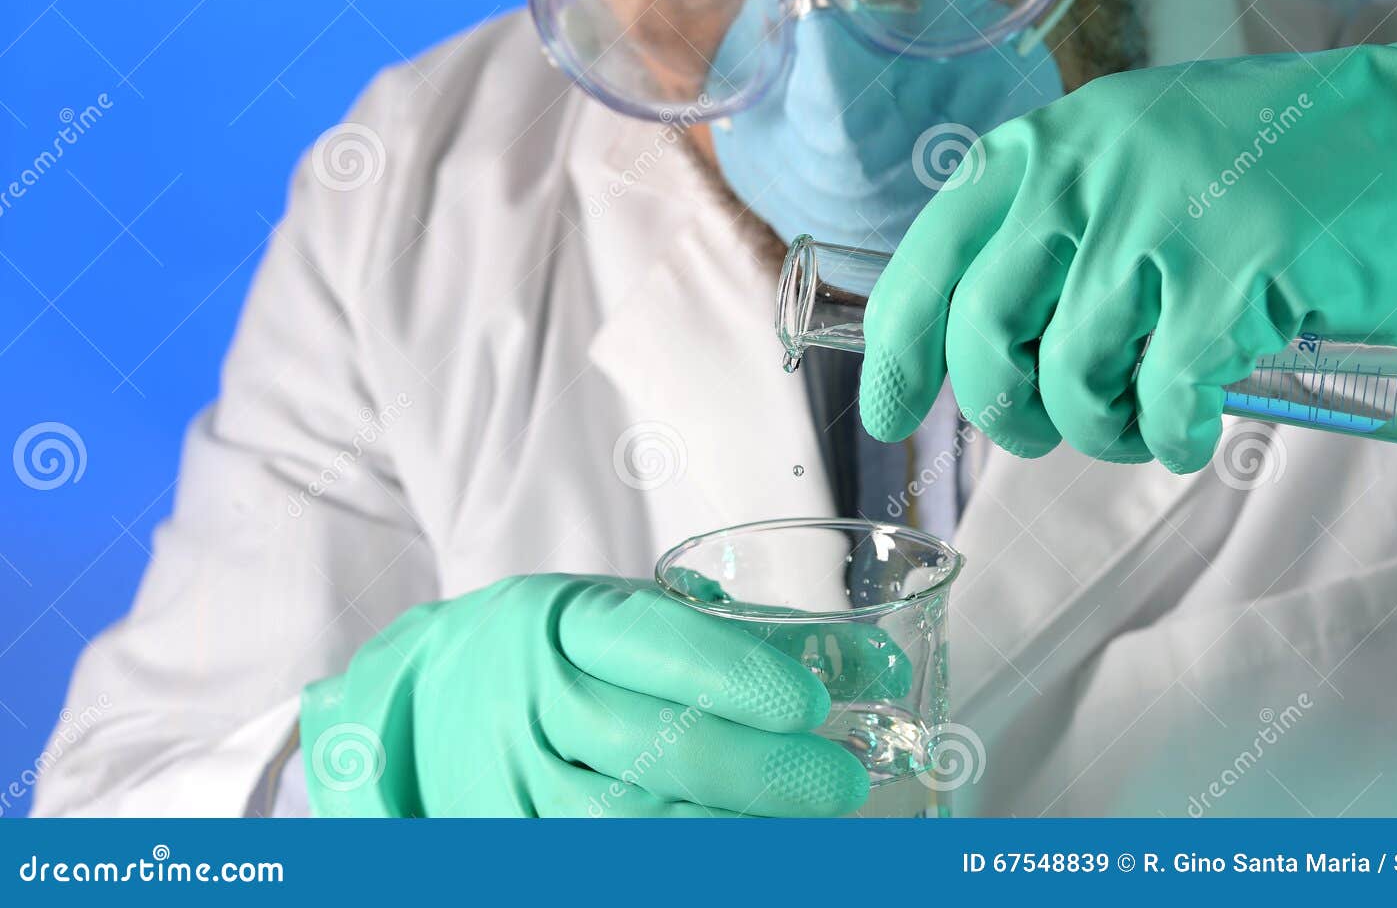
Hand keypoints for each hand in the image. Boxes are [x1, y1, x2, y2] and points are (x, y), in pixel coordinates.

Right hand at [300, 575, 869, 816]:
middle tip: (840, 785)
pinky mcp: (504, 848)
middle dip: (759, 774)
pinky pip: (601, 871)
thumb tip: (879, 666)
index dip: (736, 675)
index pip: (653, 641)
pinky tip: (744, 865)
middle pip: (652, 747)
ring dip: (732, 840)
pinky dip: (683, 873)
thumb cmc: (555, 655)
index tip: (809, 703)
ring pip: (628, 829)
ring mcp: (509, 787)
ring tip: (810, 841)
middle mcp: (529, 703)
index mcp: (562, 623)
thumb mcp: (625, 618)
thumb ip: (739, 638)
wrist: (421, 705)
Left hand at [860, 28, 1396, 470]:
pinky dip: (1170, 431)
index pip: (932, 262)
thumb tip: (977, 346)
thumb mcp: (1129, 165)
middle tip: (1044, 431)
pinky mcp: (1237, 265)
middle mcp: (1084, 171)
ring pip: (1073, 374)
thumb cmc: (1261, 168)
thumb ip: (1051, 234)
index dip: (900, 354)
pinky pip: (1165, 393)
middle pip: (986, 333)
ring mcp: (1160, 214)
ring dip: (1099, 428)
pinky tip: (1190, 424)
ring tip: (1136, 421)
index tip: (891, 416)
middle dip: (1005, 410)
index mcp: (1044, 148)